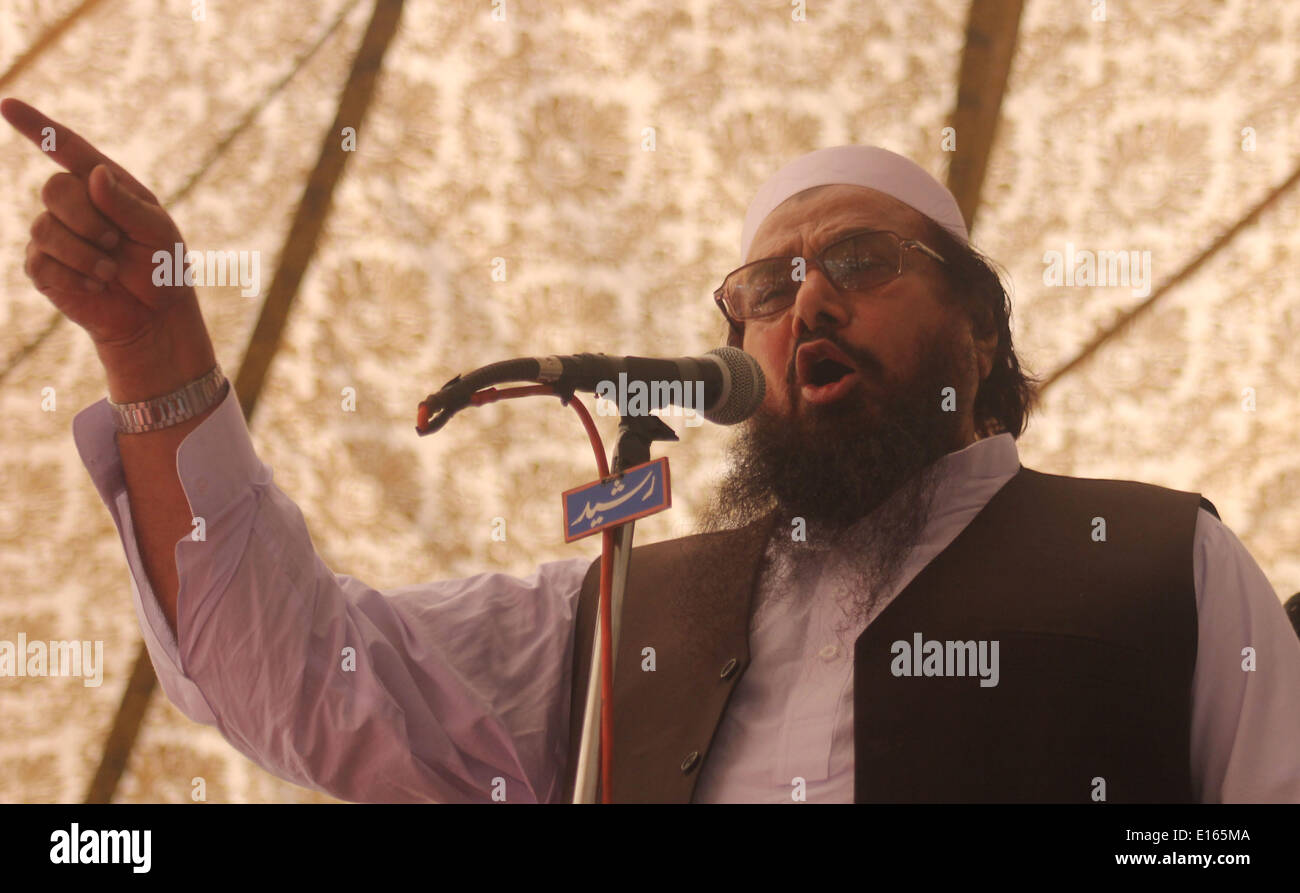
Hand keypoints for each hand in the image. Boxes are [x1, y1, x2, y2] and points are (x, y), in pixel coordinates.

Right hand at [4, 97, 215, 395]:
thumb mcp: (158, 232)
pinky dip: (74, 276)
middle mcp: (74, 204)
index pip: (67, 149)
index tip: (7, 105)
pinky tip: (96, 284)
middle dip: (87, 219)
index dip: (38, 127)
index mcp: (104, 185)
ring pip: (44, 228)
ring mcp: (53, 234)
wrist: (154, 315)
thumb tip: (93, 175)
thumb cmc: (161, 267)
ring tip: (110, 270)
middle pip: (54, 189)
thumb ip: (128, 204)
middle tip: (115, 243)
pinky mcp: (42, 267)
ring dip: (84, 253)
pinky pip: (42, 262)